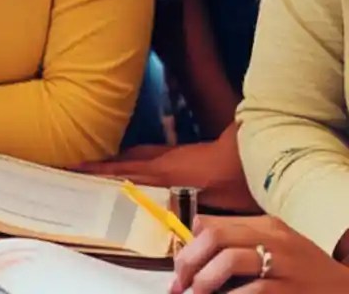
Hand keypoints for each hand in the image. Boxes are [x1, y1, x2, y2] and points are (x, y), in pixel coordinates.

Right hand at [75, 139, 259, 212]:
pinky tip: (129, 163)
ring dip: (114, 161)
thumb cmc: (240, 179)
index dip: (99, 172)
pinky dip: (130, 159)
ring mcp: (172, 155)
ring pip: (134, 155)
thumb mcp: (215, 200)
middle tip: (74, 168)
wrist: (257, 150)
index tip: (75, 170)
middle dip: (99, 165)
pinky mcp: (180, 154)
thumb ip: (187, 205)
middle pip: (124, 161)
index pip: (125, 172)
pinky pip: (146, 155)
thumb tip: (168, 217)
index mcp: (167, 173)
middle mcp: (164, 160)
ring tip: (94, 165)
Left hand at [171, 216, 348, 292]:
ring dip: (204, 281)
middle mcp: (273, 237)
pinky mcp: (290, 288)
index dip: (187, 248)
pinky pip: (250, 290)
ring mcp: (283, 262)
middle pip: (214, 237)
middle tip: (180, 285)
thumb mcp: (275, 247)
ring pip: (228, 260)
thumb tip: (192, 251)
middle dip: (188, 262)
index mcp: (264, 224)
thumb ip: (238, 242)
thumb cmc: (302, 271)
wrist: (344, 290)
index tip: (179, 270)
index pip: (209, 225)